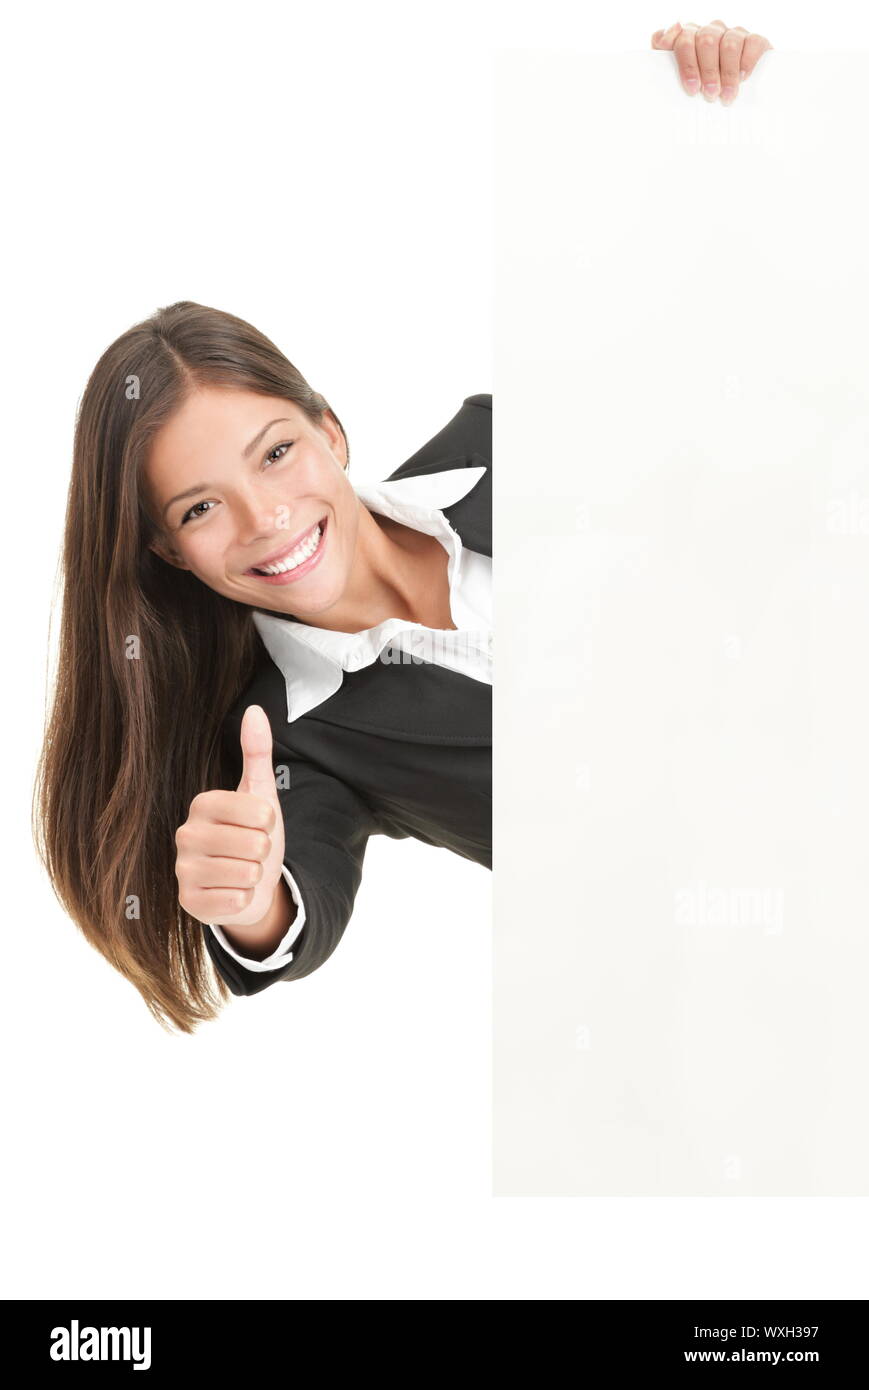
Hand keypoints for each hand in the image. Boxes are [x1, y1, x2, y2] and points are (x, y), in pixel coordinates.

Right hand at [175, 704, 285, 930]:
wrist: (248, 884)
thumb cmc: (253, 835)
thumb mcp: (261, 794)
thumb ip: (257, 752)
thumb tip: (254, 710)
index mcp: (203, 803)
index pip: (261, 813)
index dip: (270, 824)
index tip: (258, 826)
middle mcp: (185, 834)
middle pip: (256, 845)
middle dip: (263, 852)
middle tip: (249, 852)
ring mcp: (183, 870)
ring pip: (247, 874)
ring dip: (255, 877)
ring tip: (243, 871)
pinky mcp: (188, 902)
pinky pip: (235, 901)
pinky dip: (244, 900)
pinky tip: (232, 892)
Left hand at [651, 20, 772, 102]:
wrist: (733, 92)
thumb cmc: (698, 84)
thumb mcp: (675, 74)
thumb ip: (664, 52)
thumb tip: (671, 29)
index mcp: (690, 36)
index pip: (683, 39)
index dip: (688, 65)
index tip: (692, 89)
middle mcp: (711, 31)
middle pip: (706, 41)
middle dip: (708, 71)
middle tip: (710, 95)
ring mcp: (732, 33)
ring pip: (729, 44)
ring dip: (727, 73)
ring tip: (727, 96)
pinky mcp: (753, 40)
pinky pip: (752, 43)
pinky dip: (747, 62)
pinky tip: (743, 78)